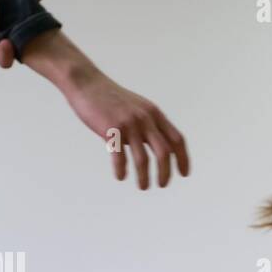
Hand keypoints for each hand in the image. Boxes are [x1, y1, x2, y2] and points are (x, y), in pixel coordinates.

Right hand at [61, 67, 189, 189]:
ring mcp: (129, 124)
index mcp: (155, 114)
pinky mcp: (111, 130)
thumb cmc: (112, 99)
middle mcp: (145, 119)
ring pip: (143, 159)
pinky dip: (121, 170)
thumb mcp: (138, 108)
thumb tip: (161, 148)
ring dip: (144, 177)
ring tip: (143, 187)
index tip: (184, 174)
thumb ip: (150, 125)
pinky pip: (120, 157)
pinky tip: (120, 177)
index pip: (177, 139)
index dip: (183, 158)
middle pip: (164, 153)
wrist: (86, 84)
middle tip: (162, 185)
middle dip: (165, 172)